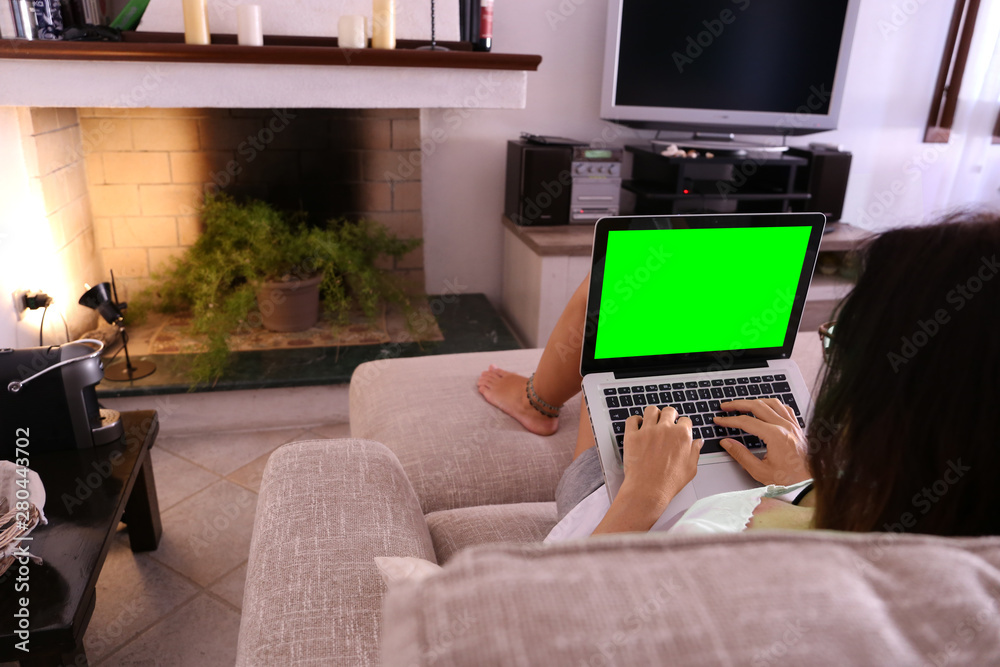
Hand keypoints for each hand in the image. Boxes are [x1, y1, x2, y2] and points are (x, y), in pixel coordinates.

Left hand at [593, 405, 702, 534]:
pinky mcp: (632, 435)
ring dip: (653, 414)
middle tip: (667, 421)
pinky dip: (635, 420)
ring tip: (652, 420)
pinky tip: (638, 424)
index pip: (685, 420)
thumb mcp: (691, 468)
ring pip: (651, 410)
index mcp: (682, 435)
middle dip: (670, 415)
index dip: (683, 424)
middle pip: (669, 411)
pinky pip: (632, 419)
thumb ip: (695, 451)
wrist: (648, 489)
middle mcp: (665, 429)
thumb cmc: (669, 482)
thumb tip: (698, 442)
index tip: (680, 427)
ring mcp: (647, 430)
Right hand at [714, 399, 810, 485]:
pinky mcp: (797, 428)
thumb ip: (741, 455)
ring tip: (743, 404)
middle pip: (757, 406)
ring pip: (772, 403)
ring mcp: (793, 426)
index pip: (746, 422)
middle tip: (726, 407)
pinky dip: (772, 405)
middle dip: (738, 404)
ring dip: (755, 401)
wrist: (810, 483)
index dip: (729, 420)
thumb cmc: (789, 480)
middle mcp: (786, 427)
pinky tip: (766, 408)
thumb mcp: (760, 471)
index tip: (719, 420)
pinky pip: (785, 408)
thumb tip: (726, 443)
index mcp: (776, 436)